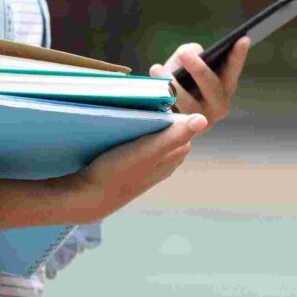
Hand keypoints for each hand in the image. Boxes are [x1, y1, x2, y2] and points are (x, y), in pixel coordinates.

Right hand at [65, 113, 207, 220]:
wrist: (92, 196)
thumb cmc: (119, 171)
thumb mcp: (149, 150)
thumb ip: (176, 135)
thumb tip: (203, 119)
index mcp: (178, 152)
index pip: (182, 119)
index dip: (168, 107)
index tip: (150, 100)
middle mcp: (170, 160)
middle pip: (170, 126)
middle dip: (158, 114)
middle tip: (138, 105)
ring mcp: (153, 165)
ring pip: (156, 136)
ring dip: (145, 125)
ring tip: (128, 117)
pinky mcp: (136, 169)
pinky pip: (142, 146)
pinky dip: (135, 137)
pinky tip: (121, 135)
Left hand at [149, 37, 249, 130]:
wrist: (162, 112)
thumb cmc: (178, 80)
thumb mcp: (185, 63)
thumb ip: (190, 52)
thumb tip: (190, 54)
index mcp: (224, 87)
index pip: (233, 69)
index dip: (238, 55)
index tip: (243, 38)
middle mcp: (218, 106)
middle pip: (212, 87)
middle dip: (198, 69)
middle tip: (184, 53)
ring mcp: (202, 122)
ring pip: (189, 104)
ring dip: (173, 85)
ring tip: (157, 68)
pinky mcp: (183, 133)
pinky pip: (172, 117)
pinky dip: (162, 102)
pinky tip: (152, 89)